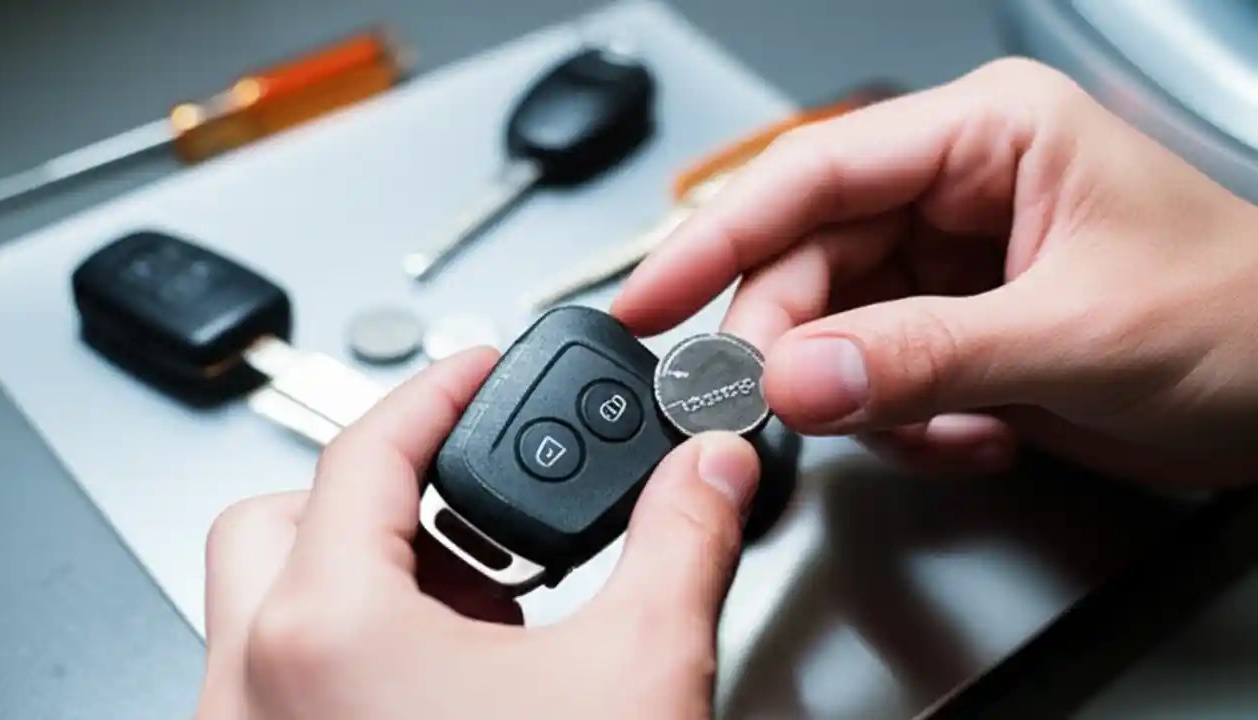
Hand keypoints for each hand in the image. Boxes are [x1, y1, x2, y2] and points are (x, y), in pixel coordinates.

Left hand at [195, 348, 760, 719]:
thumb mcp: (640, 675)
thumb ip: (682, 545)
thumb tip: (710, 470)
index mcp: (326, 631)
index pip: (364, 450)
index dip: (437, 390)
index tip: (477, 367)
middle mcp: (252, 685)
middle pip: (280, 519)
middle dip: (377, 495)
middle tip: (466, 504)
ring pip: (266, 605)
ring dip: (365, 578)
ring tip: (475, 608)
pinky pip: (279, 681)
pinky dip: (352, 652)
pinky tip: (449, 690)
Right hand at [613, 58, 1257, 485]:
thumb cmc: (1247, 319)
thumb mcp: (1073, 334)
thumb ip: (920, 356)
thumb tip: (790, 377)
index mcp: (985, 136)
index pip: (809, 177)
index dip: (713, 241)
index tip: (647, 304)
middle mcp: (956, 192)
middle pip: (807, 265)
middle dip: (793, 349)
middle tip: (770, 410)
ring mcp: (953, 267)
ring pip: (835, 334)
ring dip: (866, 403)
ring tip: (940, 429)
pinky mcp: (957, 333)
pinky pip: (876, 382)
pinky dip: (907, 428)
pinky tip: (979, 434)